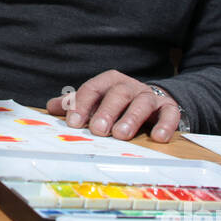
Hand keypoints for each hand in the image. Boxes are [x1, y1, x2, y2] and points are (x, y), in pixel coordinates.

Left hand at [45, 70, 181, 142]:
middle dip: (107, 111)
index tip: (74, 122)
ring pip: (142, 103)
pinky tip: (157, 137)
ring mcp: (150, 97)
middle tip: (98, 130)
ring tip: (121, 135)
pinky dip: (165, 125)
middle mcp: (129, 87)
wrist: (152, 103)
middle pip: (118, 94)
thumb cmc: (116, 105)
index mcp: (109, 82)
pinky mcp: (168, 108)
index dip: (82, 105)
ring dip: (132, 118)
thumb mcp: (96, 103)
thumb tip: (50, 107)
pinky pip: (169, 114)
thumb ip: (75, 105)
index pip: (93, 89)